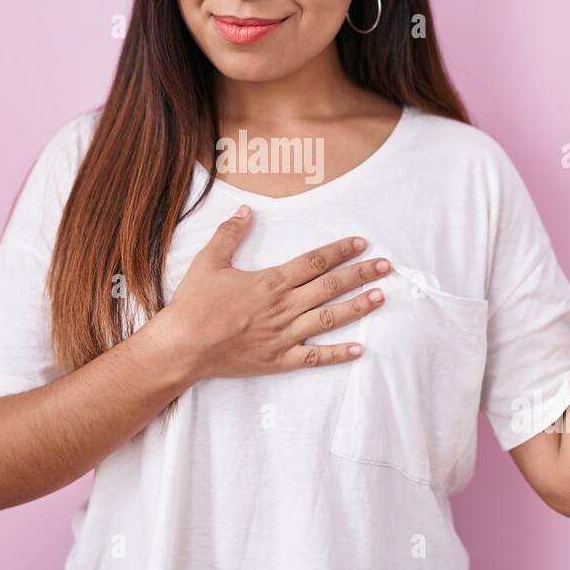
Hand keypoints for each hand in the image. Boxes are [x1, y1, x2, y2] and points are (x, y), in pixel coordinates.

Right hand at [160, 206, 391, 379]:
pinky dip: (338, 354)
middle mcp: (284, 307)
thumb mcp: (209, 261)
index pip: (313, 262)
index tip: (361, 243)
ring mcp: (284, 335)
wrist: (183, 347)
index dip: (339, 251)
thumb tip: (245, 210)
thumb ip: (229, 234)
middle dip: (360, 274)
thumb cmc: (194, 304)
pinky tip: (359, 348)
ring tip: (380, 297)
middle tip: (386, 266)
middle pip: (330, 286)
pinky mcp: (279, 360)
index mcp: (271, 282)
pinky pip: (314, 357)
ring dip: (357, 307)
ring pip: (329, 318)